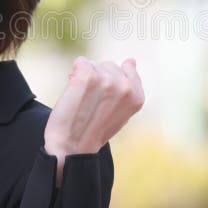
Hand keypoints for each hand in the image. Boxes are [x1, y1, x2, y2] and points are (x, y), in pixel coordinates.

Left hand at [43, 57, 144, 185]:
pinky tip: (72, 93)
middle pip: (108, 65)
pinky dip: (73, 74)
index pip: (127, 69)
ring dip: (84, 78)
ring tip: (81, 101)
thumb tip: (131, 60)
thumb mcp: (120, 112)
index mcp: (137, 97)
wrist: (70, 147)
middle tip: (90, 103)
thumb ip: (129, 87)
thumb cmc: (93, 130)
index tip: (103, 102)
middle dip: (98, 79)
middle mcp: (125, 87)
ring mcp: (107, 81)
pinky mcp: (87, 77)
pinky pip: (80, 62)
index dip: (110, 83)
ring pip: (94, 64)